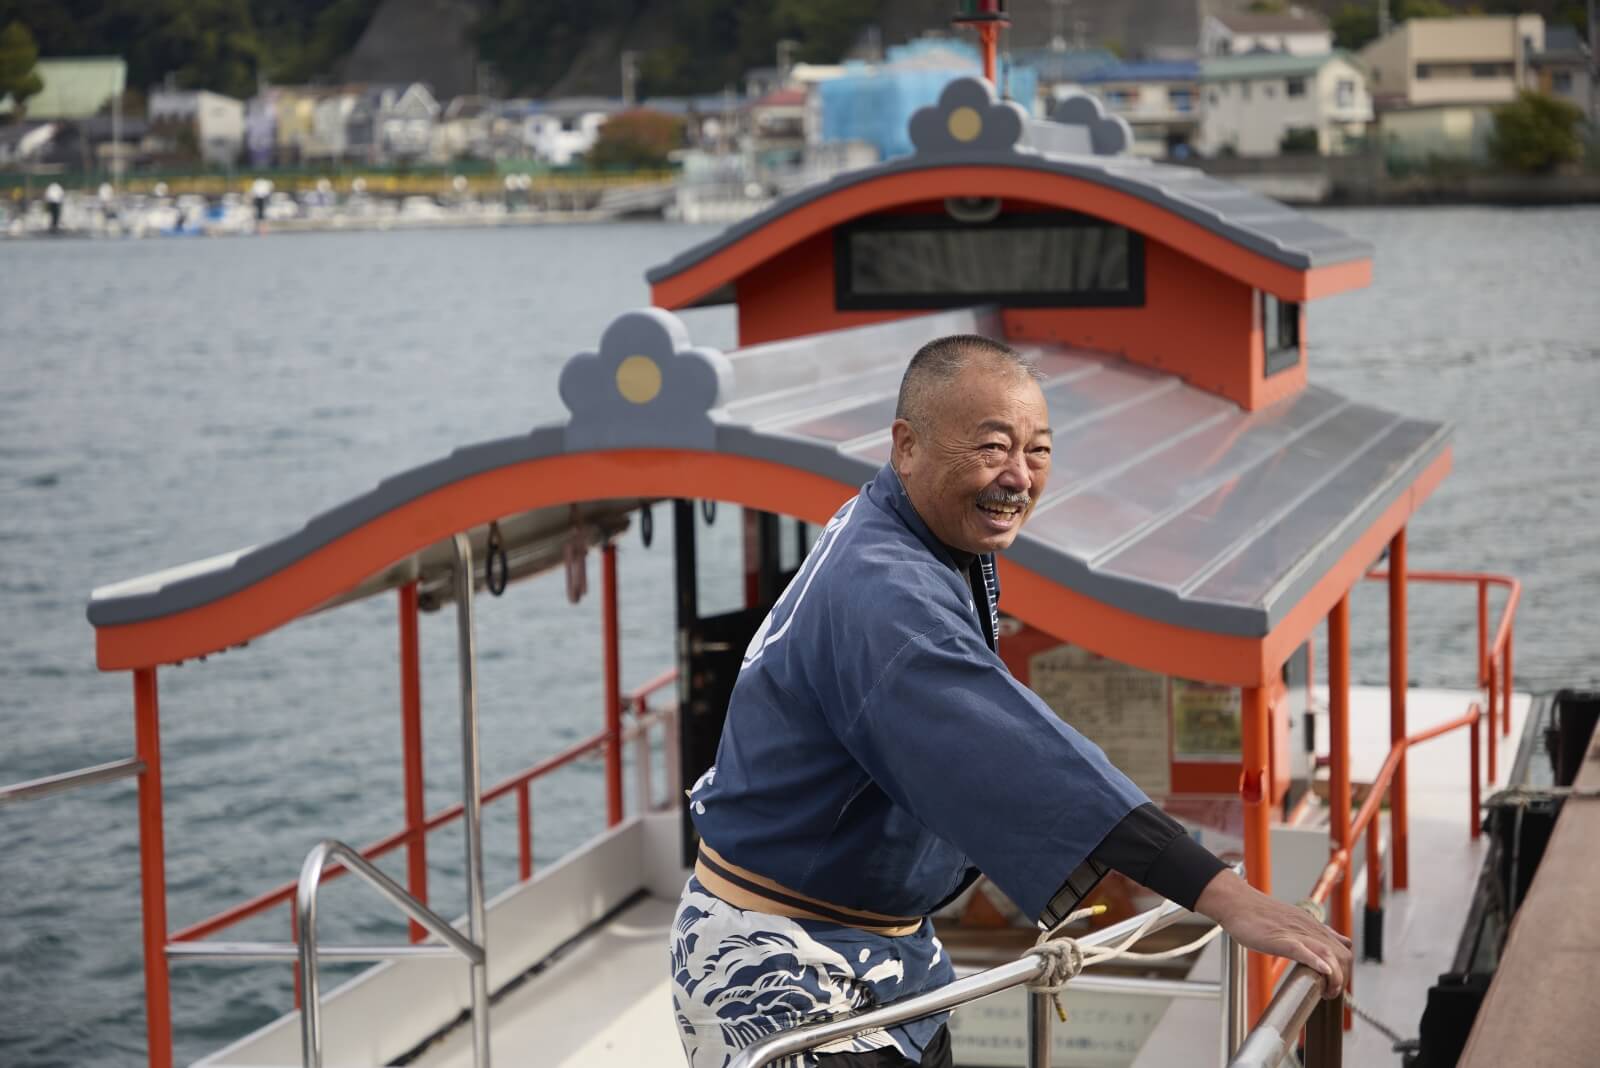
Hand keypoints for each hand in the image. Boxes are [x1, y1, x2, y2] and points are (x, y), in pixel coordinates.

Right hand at [1192, 871, 1352, 998]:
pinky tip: (1323, 971)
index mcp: (1312, 925)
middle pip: (1342, 955)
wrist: (1236, 902)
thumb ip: (1310, 931)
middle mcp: (1309, 928)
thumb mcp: (1291, 920)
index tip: (1334, 982)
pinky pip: (1302, 950)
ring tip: (1327, 992)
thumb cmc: (1258, 913)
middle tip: (1329, 993)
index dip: (1344, 969)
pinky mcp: (1280, 938)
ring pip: (1328, 954)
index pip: (1343, 949)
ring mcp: (1295, 933)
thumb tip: (1329, 939)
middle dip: (1342, 978)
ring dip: (1334, 977)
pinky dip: (1316, 962)